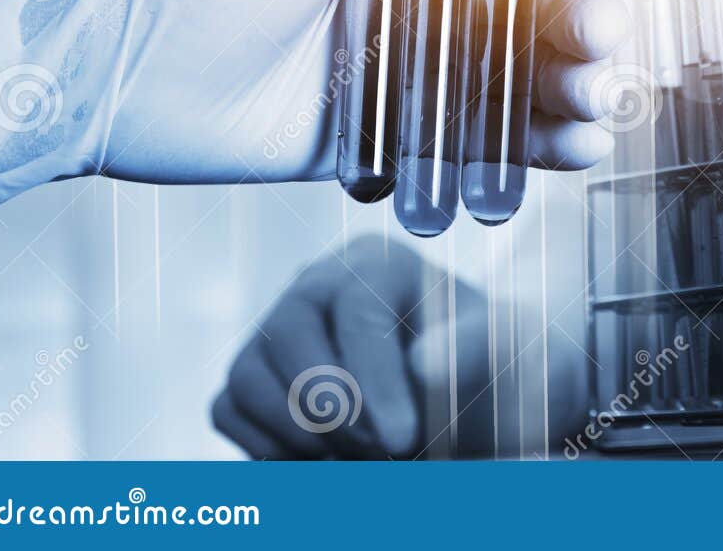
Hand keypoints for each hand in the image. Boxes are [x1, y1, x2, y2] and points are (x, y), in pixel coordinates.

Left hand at [0, 0, 627, 205]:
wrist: (100, 60)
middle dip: (585, 12)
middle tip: (597, 32)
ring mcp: (400, 59)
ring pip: (519, 70)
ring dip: (573, 81)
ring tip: (589, 97)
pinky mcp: (385, 133)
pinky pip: (479, 138)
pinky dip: (536, 146)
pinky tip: (572, 145)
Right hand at [212, 236, 492, 458]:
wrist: (461, 396)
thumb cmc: (481, 364)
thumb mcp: (494, 350)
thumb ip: (469, 350)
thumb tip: (423, 365)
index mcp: (376, 262)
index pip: (356, 310)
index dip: (374, 379)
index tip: (403, 438)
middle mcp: (314, 284)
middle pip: (288, 335)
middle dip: (333, 408)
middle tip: (387, 453)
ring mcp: (273, 329)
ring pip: (248, 377)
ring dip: (302, 434)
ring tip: (365, 460)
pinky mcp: (251, 376)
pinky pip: (228, 410)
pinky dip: (269, 447)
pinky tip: (328, 462)